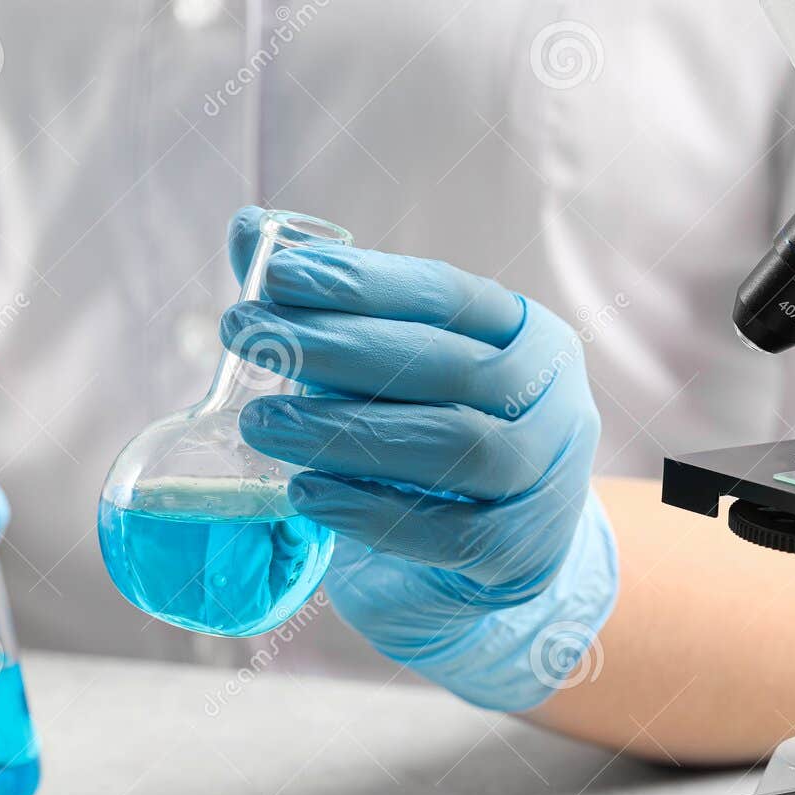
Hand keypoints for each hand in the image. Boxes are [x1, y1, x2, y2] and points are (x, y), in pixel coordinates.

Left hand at [221, 207, 617, 709]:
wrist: (485, 563)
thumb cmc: (424, 446)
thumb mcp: (384, 376)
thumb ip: (325, 311)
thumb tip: (248, 231)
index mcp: (524, 335)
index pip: (445, 295)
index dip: (361, 283)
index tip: (275, 274)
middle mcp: (550, 398)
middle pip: (444, 365)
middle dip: (334, 347)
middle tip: (245, 337)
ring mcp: (546, 478)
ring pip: (452, 445)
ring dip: (343, 432)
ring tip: (259, 422)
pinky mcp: (521, 553)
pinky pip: (446, 531)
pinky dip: (369, 511)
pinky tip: (304, 495)